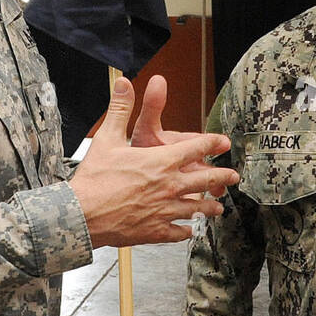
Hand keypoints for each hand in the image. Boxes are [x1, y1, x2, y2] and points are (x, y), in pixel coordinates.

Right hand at [69, 77, 237, 247]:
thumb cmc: (94, 177)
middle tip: (233, 177)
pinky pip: (178, 233)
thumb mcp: (107, 138)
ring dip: (210, 207)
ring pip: (197, 209)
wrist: (81, 215)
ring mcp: (165, 210)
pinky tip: (189, 231)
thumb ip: (121, 109)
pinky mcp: (156, 231)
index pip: (197, 148)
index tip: (224, 142)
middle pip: (206, 180)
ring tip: (218, 208)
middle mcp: (170, 186)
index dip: (213, 143)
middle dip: (223, 177)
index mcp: (161, 161)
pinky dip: (186, 231)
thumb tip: (124, 82)